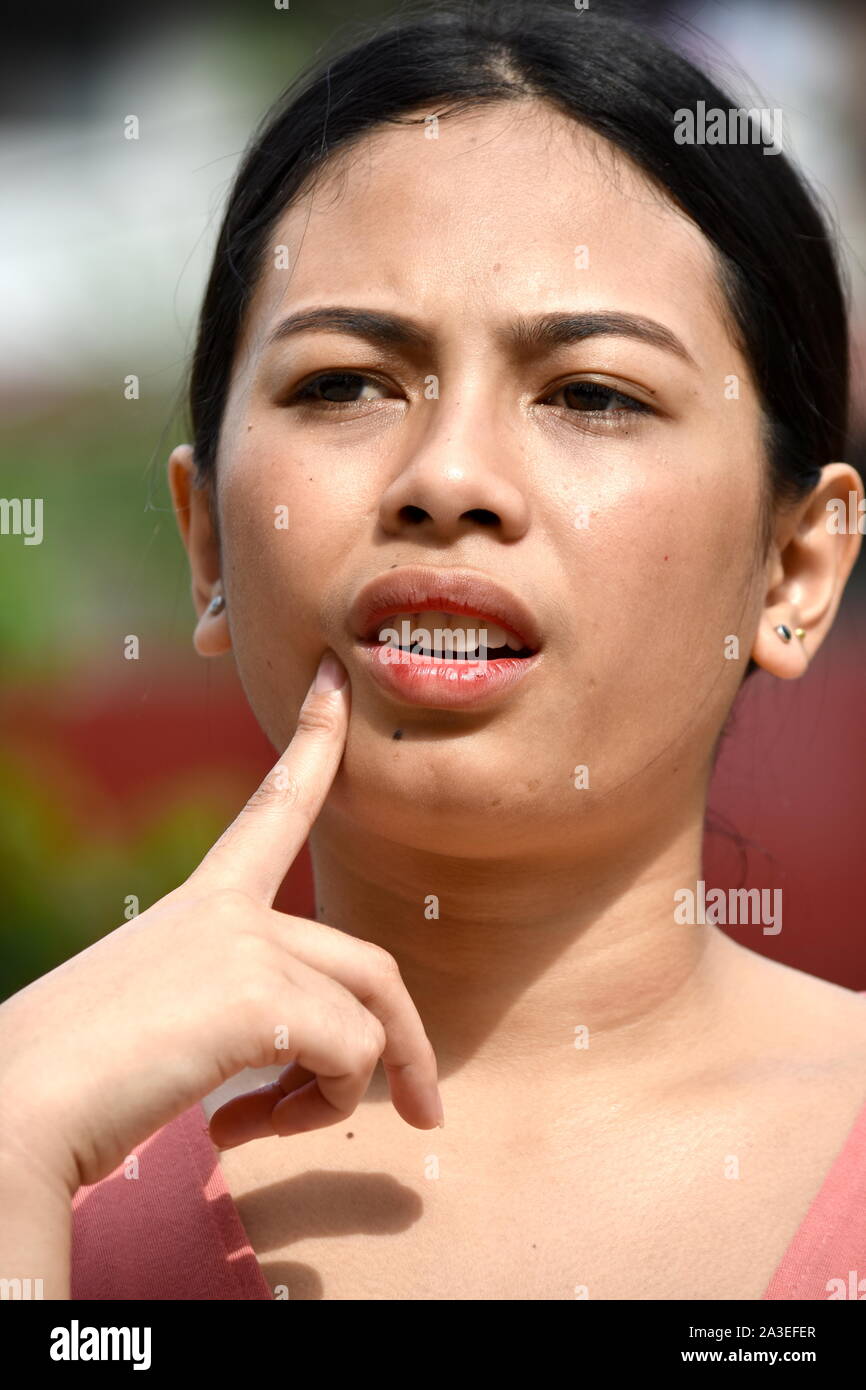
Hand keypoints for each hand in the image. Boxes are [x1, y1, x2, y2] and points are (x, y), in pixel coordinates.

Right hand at [0, 650, 442, 1199]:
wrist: (10, 1114)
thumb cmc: (71, 1081)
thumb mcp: (158, 1015)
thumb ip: (228, 1009)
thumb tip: (307, 1063)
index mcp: (200, 904)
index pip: (275, 806)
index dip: (314, 739)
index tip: (333, 679)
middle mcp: (230, 911)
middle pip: (368, 964)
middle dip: (406, 1044)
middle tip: (421, 1113)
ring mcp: (247, 946)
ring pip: (370, 1016)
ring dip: (343, 1093)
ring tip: (276, 1128)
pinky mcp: (259, 997)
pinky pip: (351, 1055)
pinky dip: (319, 1109)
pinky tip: (239, 1128)